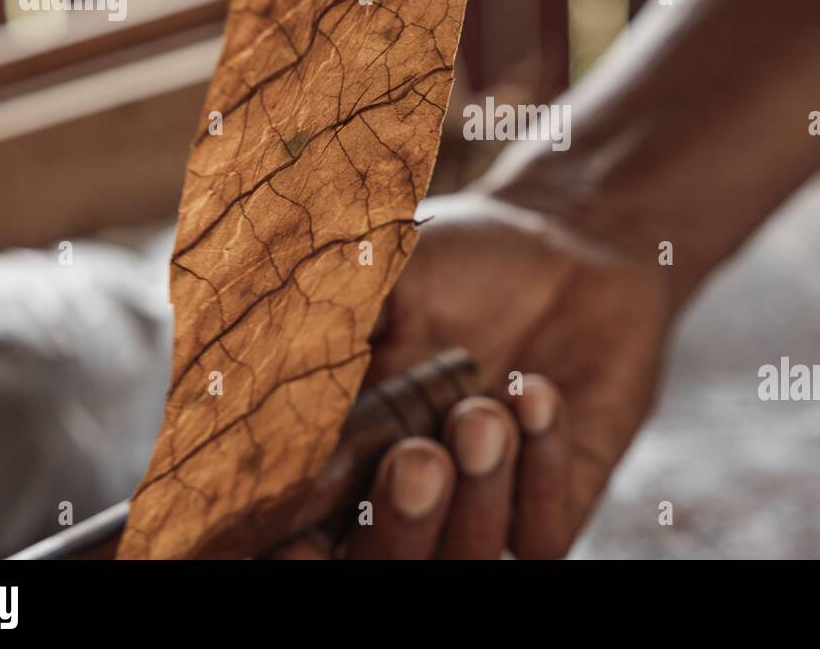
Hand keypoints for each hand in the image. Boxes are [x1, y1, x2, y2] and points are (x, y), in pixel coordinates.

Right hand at [281, 190, 668, 558]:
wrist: (560, 249)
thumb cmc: (453, 266)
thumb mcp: (378, 284)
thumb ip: (324, 335)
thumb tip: (259, 383)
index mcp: (339, 462)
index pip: (300, 538)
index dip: (294, 547)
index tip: (300, 531)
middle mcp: (402, 501)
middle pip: (380, 570)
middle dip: (396, 531)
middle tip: (415, 460)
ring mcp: (480, 510)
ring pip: (463, 564)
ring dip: (475, 495)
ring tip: (483, 413)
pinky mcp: (552, 505)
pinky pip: (539, 538)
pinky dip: (537, 470)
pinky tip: (536, 394)